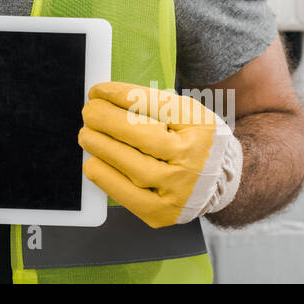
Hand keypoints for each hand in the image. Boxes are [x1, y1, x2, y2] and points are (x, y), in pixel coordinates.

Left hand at [78, 81, 241, 227]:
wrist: (217, 182)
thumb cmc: (191, 141)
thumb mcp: (183, 114)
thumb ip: (149, 103)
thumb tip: (104, 96)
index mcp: (199, 126)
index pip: (155, 105)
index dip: (120, 95)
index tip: (97, 91)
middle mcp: (194, 158)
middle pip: (144, 136)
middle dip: (108, 120)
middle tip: (89, 112)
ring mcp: (181, 188)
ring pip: (135, 168)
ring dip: (103, 148)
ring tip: (86, 134)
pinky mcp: (165, 212)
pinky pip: (129, 196)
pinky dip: (106, 178)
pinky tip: (92, 163)